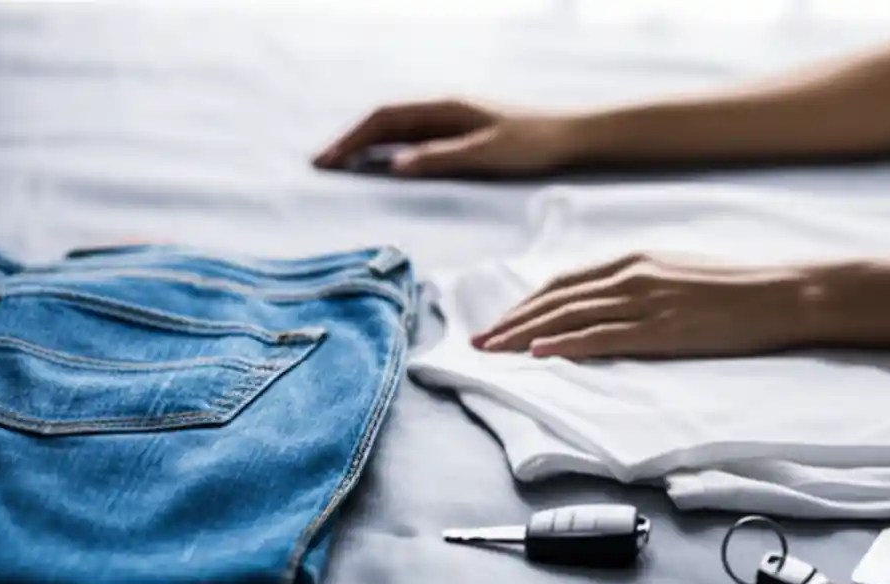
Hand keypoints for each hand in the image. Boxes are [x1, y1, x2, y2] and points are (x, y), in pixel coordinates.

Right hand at [312, 98, 573, 176]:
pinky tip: (381, 168)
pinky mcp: (460, 136)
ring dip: (366, 147)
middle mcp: (442, 110)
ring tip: (339, 167)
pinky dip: (389, 152)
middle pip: (384, 122)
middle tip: (320, 165)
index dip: (352, 138)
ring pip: (396, 131)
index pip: (384, 118)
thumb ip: (441, 159)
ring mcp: (450, 122)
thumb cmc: (532, 144)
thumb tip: (395, 166)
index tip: (328, 159)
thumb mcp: (486, 154)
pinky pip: (413, 141)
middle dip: (349, 142)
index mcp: (444, 108)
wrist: (570, 137)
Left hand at [471, 253, 807, 358]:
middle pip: (556, 298)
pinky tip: (540, 354)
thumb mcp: (679, 270)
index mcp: (635, 258)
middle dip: (512, 320)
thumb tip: (608, 299)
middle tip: (479, 341)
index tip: (501, 321)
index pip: (565, 281)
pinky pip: (603, 336)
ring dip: (524, 335)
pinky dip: (566, 344)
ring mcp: (646, 301)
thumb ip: (640, 281)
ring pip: (570, 317)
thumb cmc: (738, 285)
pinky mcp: (662, 329)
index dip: (527, 302)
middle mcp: (632, 275)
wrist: (783, 292)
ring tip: (493, 352)